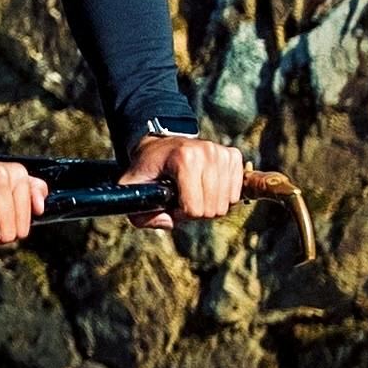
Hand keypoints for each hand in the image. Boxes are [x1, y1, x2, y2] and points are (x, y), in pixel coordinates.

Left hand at [121, 129, 244, 224]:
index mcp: (184, 158)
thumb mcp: (132, 188)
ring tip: (193, 192)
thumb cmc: (147, 168)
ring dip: (208, 205)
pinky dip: (222, 197)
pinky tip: (207, 187)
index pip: (194, 209)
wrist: (160, 145)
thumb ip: (140, 214)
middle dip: (195, 211)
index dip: (180, 214)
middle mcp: (207, 152)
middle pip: (211, 209)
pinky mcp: (233, 156)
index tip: (171, 202)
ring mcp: (222, 153)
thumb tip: (169, 222)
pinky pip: (236, 194)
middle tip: (182, 198)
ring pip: (226, 204)